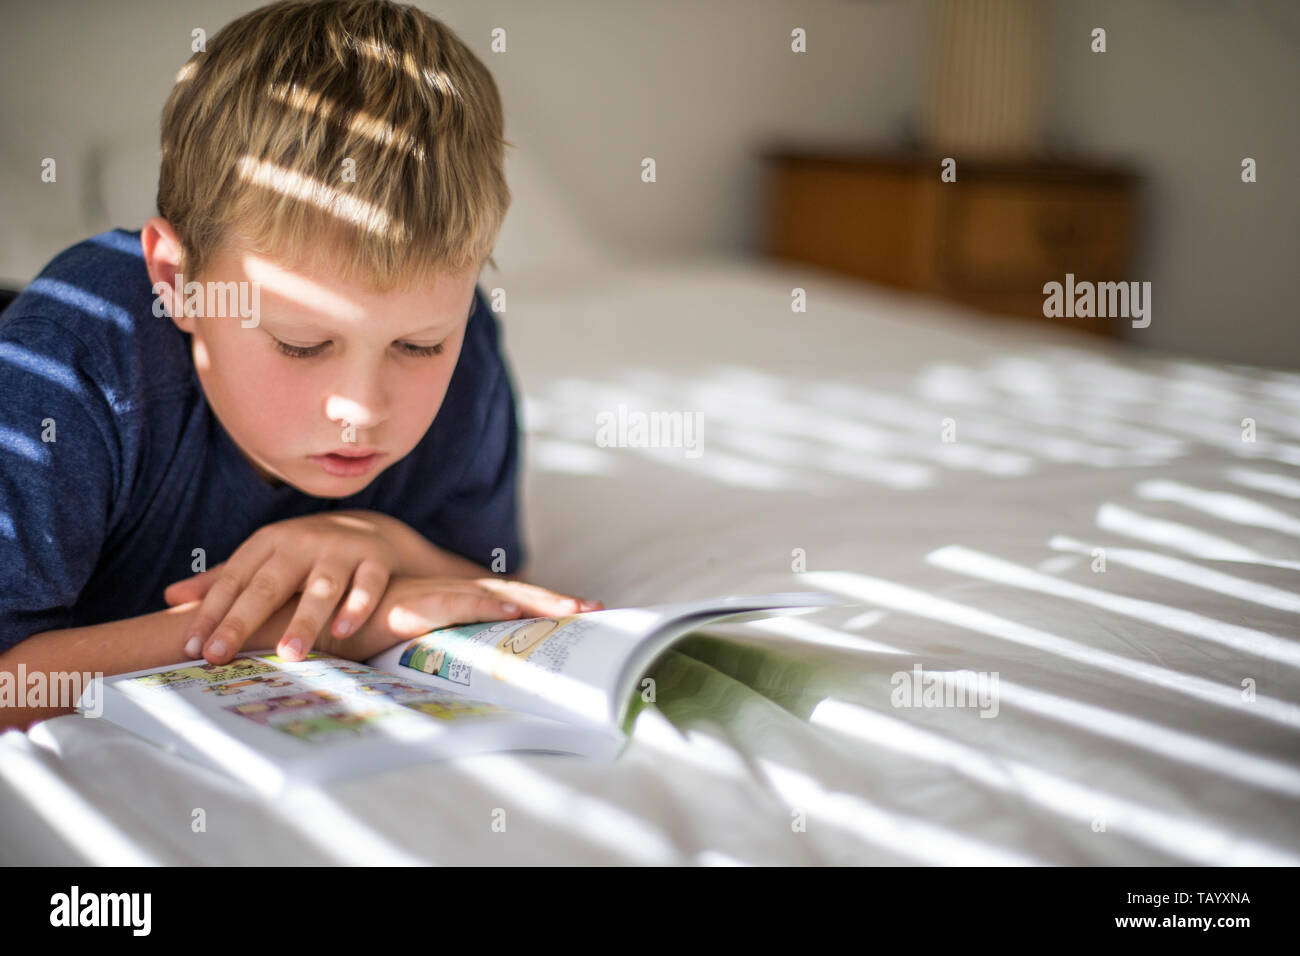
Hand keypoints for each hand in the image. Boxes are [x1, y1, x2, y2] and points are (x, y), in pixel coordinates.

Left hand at [165, 511, 406, 663]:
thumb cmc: (307, 554)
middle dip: (242, 621)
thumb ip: (222, 579)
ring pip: (321, 587)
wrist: (372, 530)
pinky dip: (356, 607)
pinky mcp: (376, 561)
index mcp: (269, 542)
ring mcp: (341, 550)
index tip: (193, 648)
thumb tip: (169, 597)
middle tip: (220, 656)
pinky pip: (367, 585)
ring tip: (289, 655)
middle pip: (269, 584)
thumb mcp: (265, 558)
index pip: (234, 579)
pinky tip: (342, 632)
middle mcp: (302, 542)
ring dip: (305, 620)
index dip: (211, 613)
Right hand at [315, 575, 605, 661]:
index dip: (541, 605)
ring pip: (491, 595)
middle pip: (509, 593)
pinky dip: (481, 607)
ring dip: (532, 602)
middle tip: (595, 608)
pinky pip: (452, 605)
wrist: (296, 622)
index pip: (502, 600)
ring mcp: (425, 597)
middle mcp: (440, 593)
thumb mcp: (397, 643)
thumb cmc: (344, 634)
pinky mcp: (405, 610)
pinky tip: (508, 609)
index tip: (582, 612)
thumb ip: (428, 648)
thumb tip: (458, 673)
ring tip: (571, 608)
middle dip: (553, 600)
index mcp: (442, 600)